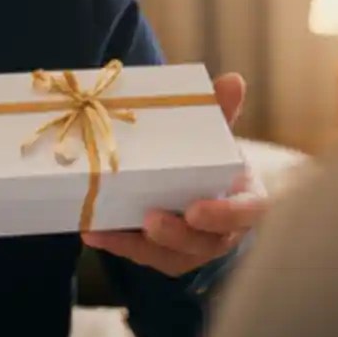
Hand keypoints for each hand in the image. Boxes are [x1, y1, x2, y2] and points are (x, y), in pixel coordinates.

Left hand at [82, 73, 268, 276]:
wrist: (204, 183)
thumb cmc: (214, 159)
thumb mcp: (219, 135)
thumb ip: (223, 111)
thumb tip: (232, 80)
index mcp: (245, 202)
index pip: (245, 213)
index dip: (223, 215)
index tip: (195, 208)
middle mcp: (223, 233)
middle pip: (204, 242)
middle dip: (175, 234)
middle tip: (150, 220)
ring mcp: (192, 249)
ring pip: (170, 256)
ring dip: (137, 245)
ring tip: (105, 229)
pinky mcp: (164, 255)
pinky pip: (141, 254)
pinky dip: (117, 243)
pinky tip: (92, 231)